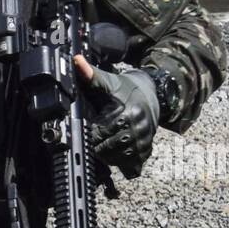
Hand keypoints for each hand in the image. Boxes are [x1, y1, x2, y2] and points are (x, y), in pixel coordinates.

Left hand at [74, 55, 158, 178]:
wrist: (152, 94)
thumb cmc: (125, 90)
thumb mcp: (108, 82)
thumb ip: (90, 76)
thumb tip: (76, 61)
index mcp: (126, 112)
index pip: (100, 133)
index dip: (90, 134)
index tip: (86, 131)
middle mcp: (138, 128)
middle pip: (108, 149)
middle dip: (97, 147)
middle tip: (92, 140)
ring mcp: (144, 141)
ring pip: (118, 160)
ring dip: (107, 157)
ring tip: (103, 145)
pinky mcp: (147, 150)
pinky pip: (131, 166)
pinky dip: (121, 163)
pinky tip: (117, 152)